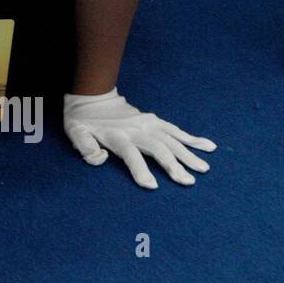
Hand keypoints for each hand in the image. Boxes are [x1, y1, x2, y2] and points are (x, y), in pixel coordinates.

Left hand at [63, 88, 215, 188]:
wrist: (92, 96)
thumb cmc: (82, 120)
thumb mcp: (74, 132)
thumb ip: (85, 147)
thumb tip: (101, 157)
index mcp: (117, 137)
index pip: (131, 156)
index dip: (140, 171)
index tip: (152, 186)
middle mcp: (136, 130)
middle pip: (158, 149)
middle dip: (173, 166)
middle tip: (188, 182)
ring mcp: (148, 124)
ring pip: (172, 140)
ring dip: (188, 155)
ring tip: (203, 169)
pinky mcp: (155, 121)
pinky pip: (176, 130)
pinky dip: (192, 138)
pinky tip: (208, 146)